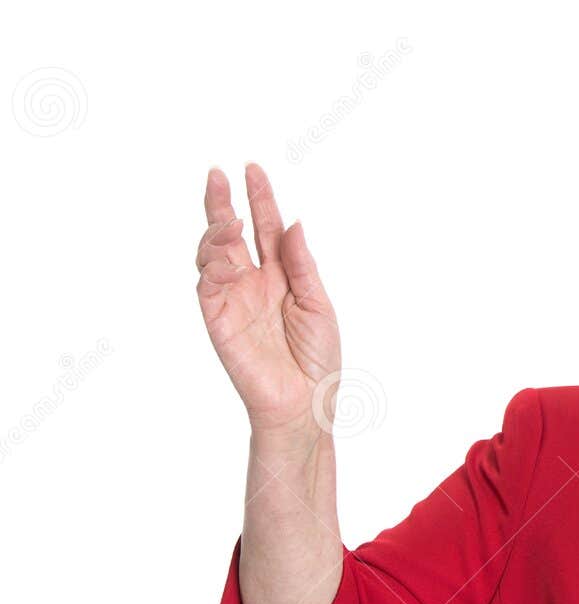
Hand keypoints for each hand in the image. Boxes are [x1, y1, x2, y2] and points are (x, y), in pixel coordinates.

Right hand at [194, 163, 340, 436]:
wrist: (304, 403)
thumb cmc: (318, 360)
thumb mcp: (318, 304)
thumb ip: (301, 264)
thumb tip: (293, 222)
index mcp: (281, 278)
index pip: (266, 230)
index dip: (260, 200)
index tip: (253, 169)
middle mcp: (254, 283)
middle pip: (232, 234)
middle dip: (223, 204)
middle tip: (217, 174)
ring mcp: (233, 299)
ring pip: (213, 254)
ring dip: (216, 232)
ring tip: (229, 219)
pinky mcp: (217, 319)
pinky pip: (206, 285)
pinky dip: (210, 265)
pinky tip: (223, 255)